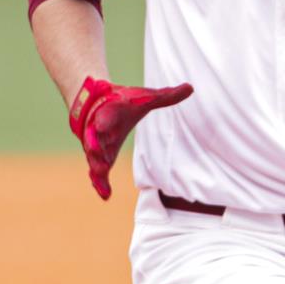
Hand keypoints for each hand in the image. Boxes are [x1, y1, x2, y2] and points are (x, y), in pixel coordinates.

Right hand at [68, 77, 192, 199]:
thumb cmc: (125, 103)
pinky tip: (106, 196)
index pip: (104, 116)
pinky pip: (96, 173)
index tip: (101, 125)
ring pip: (93, 158)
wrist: (99, 104)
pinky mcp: (97, 158)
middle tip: (97, 154)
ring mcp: (95, 145)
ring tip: (102, 173)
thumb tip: (191, 87)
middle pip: (94, 139)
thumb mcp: (145, 98)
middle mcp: (98, 130)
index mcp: (109, 113)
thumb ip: (167, 96)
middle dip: (95, 146)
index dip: (103, 121)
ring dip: (97, 166)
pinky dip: (99, 184)